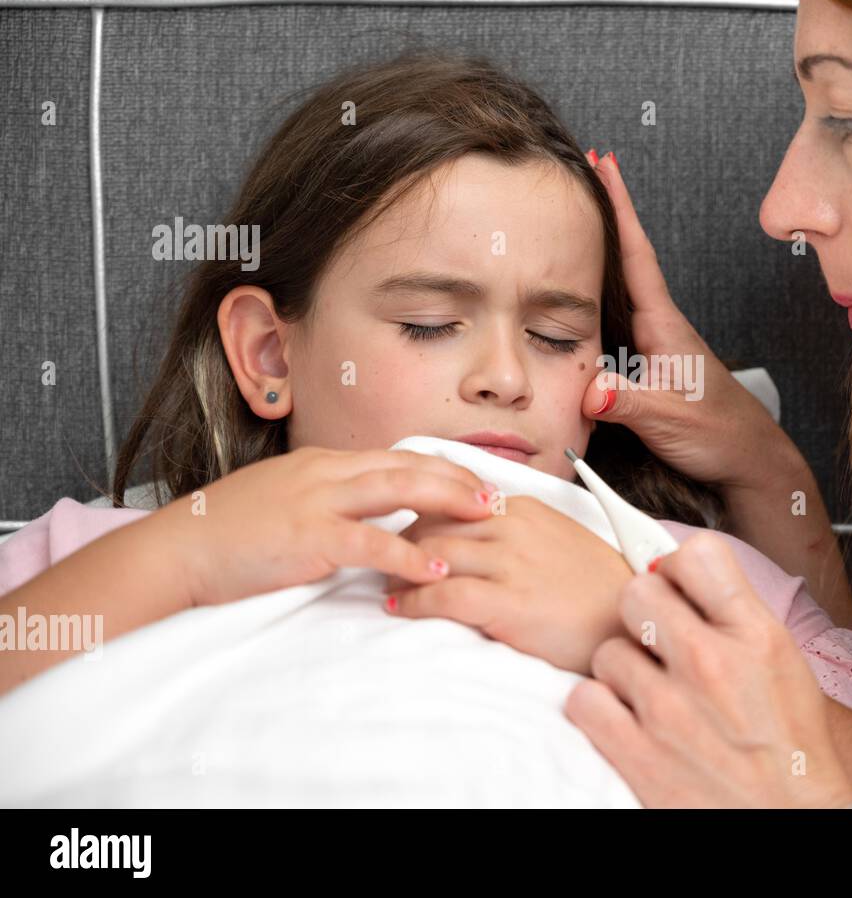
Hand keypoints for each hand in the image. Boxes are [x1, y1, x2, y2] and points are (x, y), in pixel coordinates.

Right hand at [157, 446, 494, 607]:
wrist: (176, 550)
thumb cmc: (228, 534)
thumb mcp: (284, 503)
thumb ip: (327, 503)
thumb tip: (365, 515)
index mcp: (323, 464)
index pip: (397, 457)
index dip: (442, 468)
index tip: (477, 480)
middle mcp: (326, 472)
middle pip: (408, 465)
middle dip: (458, 477)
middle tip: (500, 495)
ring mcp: (317, 500)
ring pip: (398, 489)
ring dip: (449, 501)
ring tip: (488, 516)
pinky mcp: (308, 537)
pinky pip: (371, 543)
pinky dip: (409, 555)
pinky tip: (439, 569)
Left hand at [383, 494, 634, 673]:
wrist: (631, 619)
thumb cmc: (596, 587)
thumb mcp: (558, 539)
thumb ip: (518, 529)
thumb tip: (479, 530)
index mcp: (524, 508)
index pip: (452, 499)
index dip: (420, 515)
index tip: (403, 532)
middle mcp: (513, 527)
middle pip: (434, 522)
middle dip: (401, 540)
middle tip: (383, 558)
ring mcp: (510, 564)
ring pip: (433, 553)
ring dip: (399, 570)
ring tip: (384, 583)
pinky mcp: (508, 602)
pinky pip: (444, 595)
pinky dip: (412, 600)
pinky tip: (398, 607)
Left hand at [563, 531, 851, 806]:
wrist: (790, 819)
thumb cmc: (790, 746)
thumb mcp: (783, 660)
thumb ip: (735, 612)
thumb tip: (682, 572)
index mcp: (755, 636)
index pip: (697, 554)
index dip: (680, 568)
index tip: (678, 586)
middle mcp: (711, 664)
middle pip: (638, 591)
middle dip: (646, 615)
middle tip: (660, 642)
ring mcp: (668, 710)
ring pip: (608, 650)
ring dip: (624, 670)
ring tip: (654, 693)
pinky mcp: (636, 753)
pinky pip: (584, 699)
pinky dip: (601, 709)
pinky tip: (628, 719)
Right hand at [581, 151, 799, 489]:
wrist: (747, 458)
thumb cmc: (719, 432)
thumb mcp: (668, 416)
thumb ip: (628, 401)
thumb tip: (590, 387)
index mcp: (663, 323)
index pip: (636, 253)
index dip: (618, 208)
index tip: (603, 163)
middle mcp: (658, 325)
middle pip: (622, 259)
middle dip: (601, 215)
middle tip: (578, 172)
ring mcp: (654, 343)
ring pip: (616, 291)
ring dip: (595, 256)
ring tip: (567, 223)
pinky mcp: (648, 364)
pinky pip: (614, 322)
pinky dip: (594, 302)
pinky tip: (576, 303)